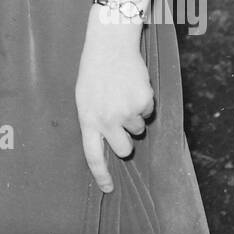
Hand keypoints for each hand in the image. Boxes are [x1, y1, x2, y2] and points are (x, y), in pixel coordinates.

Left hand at [75, 13, 153, 193]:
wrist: (110, 44)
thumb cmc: (95, 70)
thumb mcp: (84, 97)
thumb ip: (94, 121)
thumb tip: (106, 144)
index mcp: (88, 119)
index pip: (93, 155)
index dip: (101, 174)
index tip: (108, 188)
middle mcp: (107, 119)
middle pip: (124, 149)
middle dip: (126, 140)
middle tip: (121, 120)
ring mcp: (126, 111)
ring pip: (138, 129)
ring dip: (134, 116)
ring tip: (123, 93)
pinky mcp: (143, 102)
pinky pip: (148, 112)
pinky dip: (143, 101)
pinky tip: (132, 85)